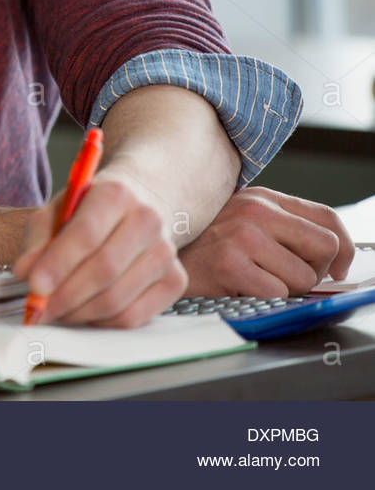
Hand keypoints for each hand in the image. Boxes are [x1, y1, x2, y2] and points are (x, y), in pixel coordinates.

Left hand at [12, 171, 185, 327]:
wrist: (140, 205)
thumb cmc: (90, 210)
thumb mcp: (57, 211)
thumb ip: (38, 239)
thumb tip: (24, 272)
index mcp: (115, 194)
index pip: (86, 234)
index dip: (58, 265)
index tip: (34, 287)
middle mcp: (147, 220)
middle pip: (104, 270)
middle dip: (65, 296)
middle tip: (38, 310)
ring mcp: (166, 252)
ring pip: (118, 299)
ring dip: (79, 313)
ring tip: (56, 311)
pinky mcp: (175, 280)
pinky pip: (135, 316)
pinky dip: (102, 322)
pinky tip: (84, 312)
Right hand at [178, 186, 353, 297]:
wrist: (151, 253)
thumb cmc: (202, 247)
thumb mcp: (242, 224)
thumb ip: (284, 232)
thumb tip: (336, 261)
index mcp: (261, 197)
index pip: (327, 218)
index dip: (343, 249)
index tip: (335, 268)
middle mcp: (254, 210)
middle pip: (325, 247)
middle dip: (313, 271)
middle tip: (284, 276)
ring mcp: (241, 235)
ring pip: (303, 278)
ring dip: (283, 289)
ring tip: (250, 280)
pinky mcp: (229, 263)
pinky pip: (276, 293)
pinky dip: (261, 298)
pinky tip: (236, 287)